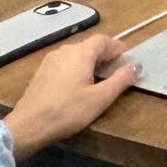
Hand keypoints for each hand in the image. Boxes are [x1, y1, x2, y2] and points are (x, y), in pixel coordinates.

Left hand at [5, 32, 139, 159]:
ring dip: (88, 61)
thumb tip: (137, 65)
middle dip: (103, 54)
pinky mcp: (40, 73)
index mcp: (81, 53)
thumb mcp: (100, 98)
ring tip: (96, 77)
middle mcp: (65, 51)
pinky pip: (63, 63)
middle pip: (88, 45)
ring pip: (74, 54)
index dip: (115, 47)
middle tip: (114, 68)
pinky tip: (76, 84)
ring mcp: (49, 61)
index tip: (125, 57)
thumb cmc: (68, 111)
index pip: (102, 40)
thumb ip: (121, 80)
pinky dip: (74, 67)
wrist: (28, 126)